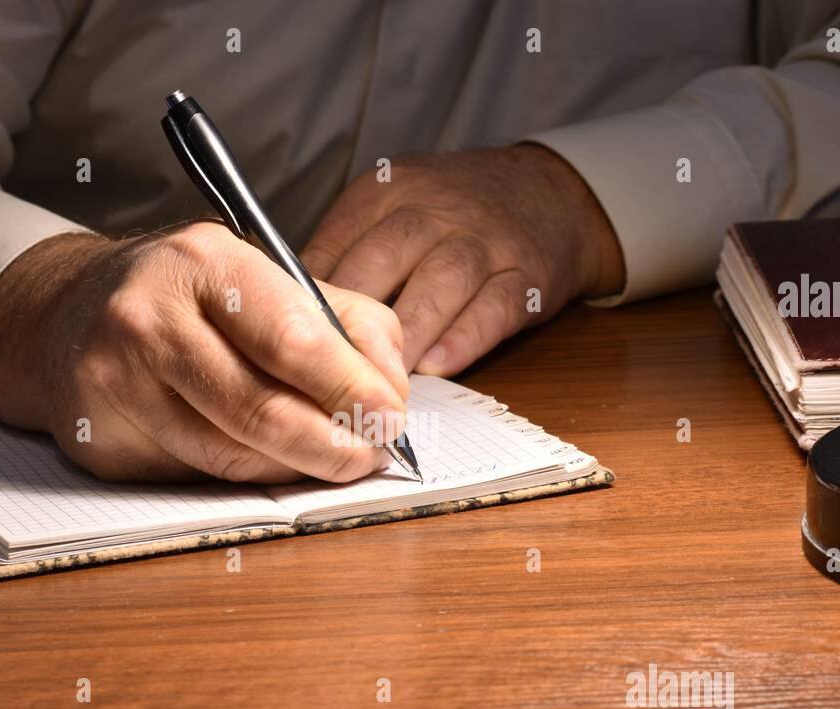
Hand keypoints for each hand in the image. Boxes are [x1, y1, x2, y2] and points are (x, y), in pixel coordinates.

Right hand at [0, 222, 408, 482]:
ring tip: (330, 459)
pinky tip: (269, 461)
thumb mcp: (265, 279)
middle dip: (332, 444)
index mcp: (204, 261)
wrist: (66, 313)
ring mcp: (115, 383)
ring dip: (295, 468)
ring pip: (231, 455)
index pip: (291, 337)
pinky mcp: (101, 440)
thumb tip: (390, 391)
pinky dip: (248, 477)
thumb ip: (345, 324)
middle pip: (260, 408)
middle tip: (370, 457)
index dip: (350, 388)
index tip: (391, 419)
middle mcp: (149, 317)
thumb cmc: (188, 298)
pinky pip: (197, 476)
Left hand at [302, 144, 623, 376]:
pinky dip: (462, 339)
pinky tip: (436, 367)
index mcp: (386, 193)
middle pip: (380, 264)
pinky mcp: (526, 274)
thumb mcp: (393, 209)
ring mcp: (483, 241)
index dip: (309, 301)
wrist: (552, 194)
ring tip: (379, 383)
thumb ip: (346, 253)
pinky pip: (491, 308)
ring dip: (405, 337)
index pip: (335, 245)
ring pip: (436, 286)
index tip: (289, 346)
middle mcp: (433, 210)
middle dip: (350, 324)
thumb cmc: (454, 215)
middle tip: (325, 376)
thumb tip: (287, 314)